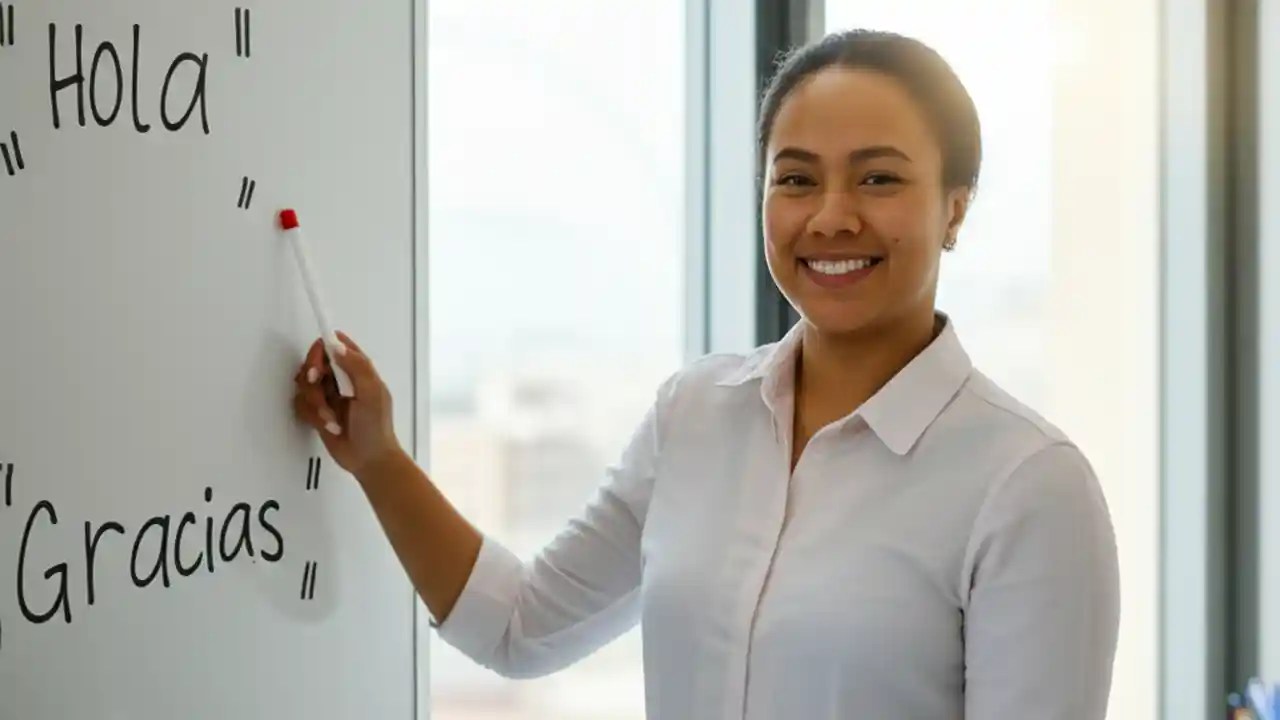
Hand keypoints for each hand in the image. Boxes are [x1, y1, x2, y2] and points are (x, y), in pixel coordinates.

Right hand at [292, 331, 403, 477]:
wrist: (370, 460)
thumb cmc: (376, 427)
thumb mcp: (372, 393)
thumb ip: (357, 367)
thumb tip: (337, 345)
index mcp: (358, 369)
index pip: (335, 345)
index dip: (322, 349)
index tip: (318, 365)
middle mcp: (342, 378)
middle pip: (314, 363)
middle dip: (313, 378)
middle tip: (318, 388)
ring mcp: (329, 395)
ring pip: (305, 386)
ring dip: (316, 403)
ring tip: (331, 418)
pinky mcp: (318, 411)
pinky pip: (303, 405)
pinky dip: (314, 416)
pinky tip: (329, 426)